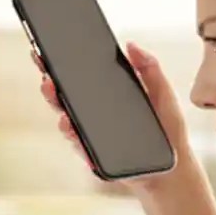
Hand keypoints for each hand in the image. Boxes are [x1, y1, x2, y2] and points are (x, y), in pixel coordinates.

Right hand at [30, 43, 194, 195]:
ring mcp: (92, 135)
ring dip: (54, 102)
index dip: (64, 62)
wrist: (172, 169)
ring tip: (50, 87)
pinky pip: (78, 143)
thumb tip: (131, 45)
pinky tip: (67, 121)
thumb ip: (150, 69)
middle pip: (66, 94)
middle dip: (51, 78)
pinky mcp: (94, 155)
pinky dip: (71, 132)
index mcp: (109, 96)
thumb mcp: (163, 94)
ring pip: (66, 117)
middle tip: (43, 62)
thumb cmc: (168, 131)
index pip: (82, 77)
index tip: (51, 46)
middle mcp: (95, 115)